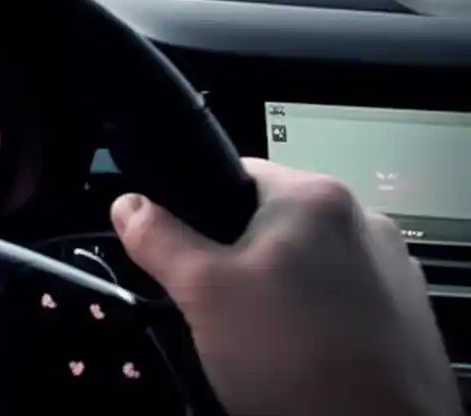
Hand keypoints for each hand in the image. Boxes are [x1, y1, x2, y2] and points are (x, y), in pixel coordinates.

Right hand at [111, 158, 459, 415]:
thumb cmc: (296, 361)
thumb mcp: (202, 294)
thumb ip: (159, 240)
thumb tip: (130, 206)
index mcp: (315, 196)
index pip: (237, 174)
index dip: (198, 214)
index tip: (188, 257)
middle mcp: (364, 221)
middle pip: (271, 225)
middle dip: (239, 262)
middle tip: (220, 308)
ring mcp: (391, 269)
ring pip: (305, 266)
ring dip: (278, 293)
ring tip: (262, 340)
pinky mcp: (404, 314)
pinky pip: (339, 301)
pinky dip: (314, 321)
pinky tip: (299, 357)